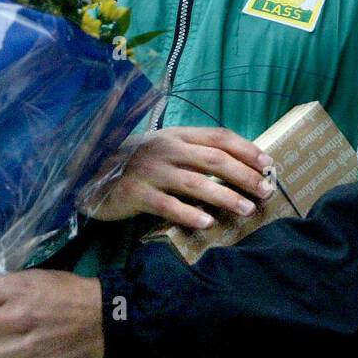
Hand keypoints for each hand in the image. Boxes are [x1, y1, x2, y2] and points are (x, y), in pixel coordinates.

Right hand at [81, 126, 273, 227]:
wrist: (90, 175)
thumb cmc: (138, 164)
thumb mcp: (166, 149)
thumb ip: (194, 152)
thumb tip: (237, 164)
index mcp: (176, 135)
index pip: (218, 137)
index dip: (246, 149)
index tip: (268, 164)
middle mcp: (166, 149)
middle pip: (213, 159)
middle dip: (243, 175)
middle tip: (265, 190)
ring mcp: (150, 171)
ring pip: (194, 183)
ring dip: (224, 196)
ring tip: (246, 209)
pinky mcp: (135, 194)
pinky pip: (166, 205)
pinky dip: (188, 214)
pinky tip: (207, 223)